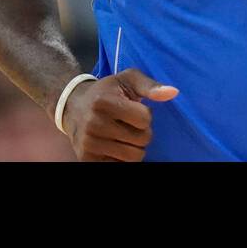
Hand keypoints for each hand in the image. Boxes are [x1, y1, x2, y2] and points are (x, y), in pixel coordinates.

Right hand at [60, 68, 178, 160]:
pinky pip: (120, 166)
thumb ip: (150, 85)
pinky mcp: (87, 159)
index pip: (145, 119)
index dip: (145, 115)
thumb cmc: (107, 91)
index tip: (133, 109)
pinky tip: (115, 145)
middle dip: (142, 132)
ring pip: (133, 156)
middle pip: (142, 139)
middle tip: (129, 124)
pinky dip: (123, 158)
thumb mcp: (127, 80)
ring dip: (135, 147)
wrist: (73, 106)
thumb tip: (173, 92)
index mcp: (104, 102)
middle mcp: (94, 124)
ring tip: (124, 135)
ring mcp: (89, 143)